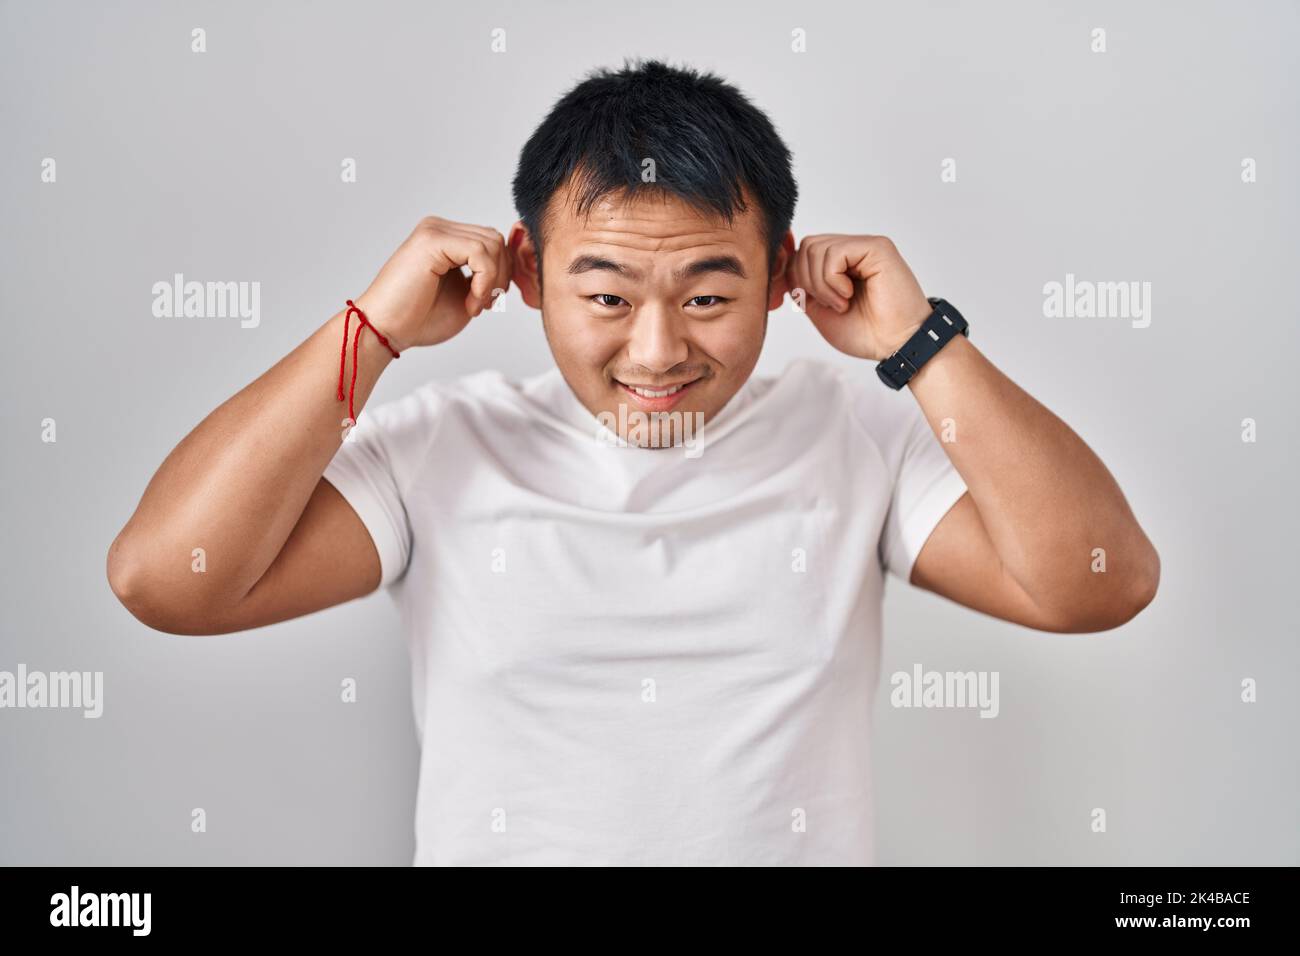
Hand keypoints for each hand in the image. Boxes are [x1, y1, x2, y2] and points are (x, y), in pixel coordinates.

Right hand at [353, 216, 512, 351]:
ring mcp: (434, 230)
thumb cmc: (419, 319)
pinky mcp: (432, 240)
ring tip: (475, 306)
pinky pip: (480, 251)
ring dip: (492, 281)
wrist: (384, 331)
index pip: (492, 242)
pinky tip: (471, 302)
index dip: (501, 273)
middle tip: (484, 305)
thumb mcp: (467, 294)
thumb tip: (513, 264)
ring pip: (491, 243)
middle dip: (500, 276)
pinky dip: (484, 280)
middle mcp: (439, 228)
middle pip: (495, 239)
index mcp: (445, 238)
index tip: (487, 303)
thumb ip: (486, 276)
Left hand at [785, 234, 932, 359]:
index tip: (812, 304)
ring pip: (816, 248)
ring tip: (843, 303)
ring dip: (822, 284)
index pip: (801, 254)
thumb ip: (802, 288)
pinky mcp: (877, 247)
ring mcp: (864, 246)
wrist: (896, 345)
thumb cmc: (866, 333)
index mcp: (840, 263)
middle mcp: (852, 250)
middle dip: (807, 281)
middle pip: (805, 247)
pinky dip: (833, 279)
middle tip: (832, 305)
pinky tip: (849, 294)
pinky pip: (835, 252)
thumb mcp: (819, 311)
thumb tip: (782, 267)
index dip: (796, 279)